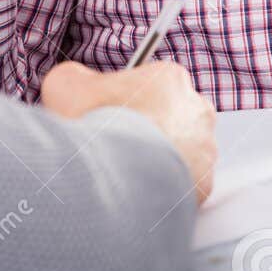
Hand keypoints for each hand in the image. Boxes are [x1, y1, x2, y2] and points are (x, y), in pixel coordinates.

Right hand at [41, 61, 216, 204]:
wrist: (116, 176)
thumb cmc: (95, 125)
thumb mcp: (66, 84)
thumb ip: (73, 77)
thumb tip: (72, 81)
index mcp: (171, 78)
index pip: (150, 85)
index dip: (124, 100)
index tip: (107, 115)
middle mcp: (197, 109)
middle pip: (169, 116)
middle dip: (147, 129)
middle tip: (115, 146)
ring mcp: (205, 149)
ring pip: (180, 152)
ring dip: (157, 160)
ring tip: (125, 173)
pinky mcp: (204, 184)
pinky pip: (182, 185)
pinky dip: (163, 189)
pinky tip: (138, 193)